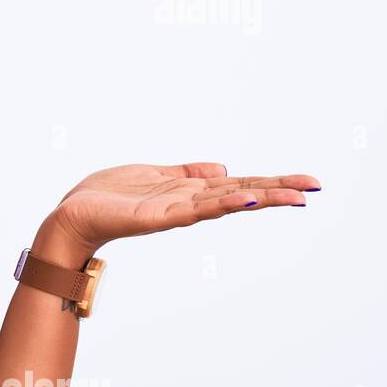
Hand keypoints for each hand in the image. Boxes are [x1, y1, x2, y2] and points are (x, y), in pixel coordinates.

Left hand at [50, 162, 321, 254]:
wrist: (72, 217)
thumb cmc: (107, 197)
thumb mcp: (153, 175)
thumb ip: (187, 173)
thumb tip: (224, 167)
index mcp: (188, 191)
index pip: (239, 184)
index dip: (272, 181)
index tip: (308, 182)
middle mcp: (186, 203)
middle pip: (240, 193)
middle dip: (276, 191)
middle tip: (314, 189)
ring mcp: (173, 212)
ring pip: (223, 202)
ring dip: (256, 198)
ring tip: (290, 195)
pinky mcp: (154, 218)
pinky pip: (190, 210)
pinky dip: (216, 205)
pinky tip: (240, 198)